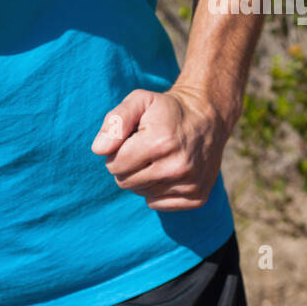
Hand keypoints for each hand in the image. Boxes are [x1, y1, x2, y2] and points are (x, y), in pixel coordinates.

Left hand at [90, 84, 228, 210]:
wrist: (207, 117)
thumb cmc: (166, 109)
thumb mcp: (139, 101)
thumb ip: (115, 122)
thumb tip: (98, 149)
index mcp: (159, 142)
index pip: (115, 165)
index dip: (116, 152)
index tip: (130, 140)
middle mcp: (176, 167)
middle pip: (126, 183)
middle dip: (127, 166)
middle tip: (142, 149)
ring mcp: (190, 184)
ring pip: (142, 194)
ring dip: (142, 178)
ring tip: (157, 158)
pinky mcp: (197, 197)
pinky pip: (158, 204)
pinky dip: (157, 190)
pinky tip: (168, 171)